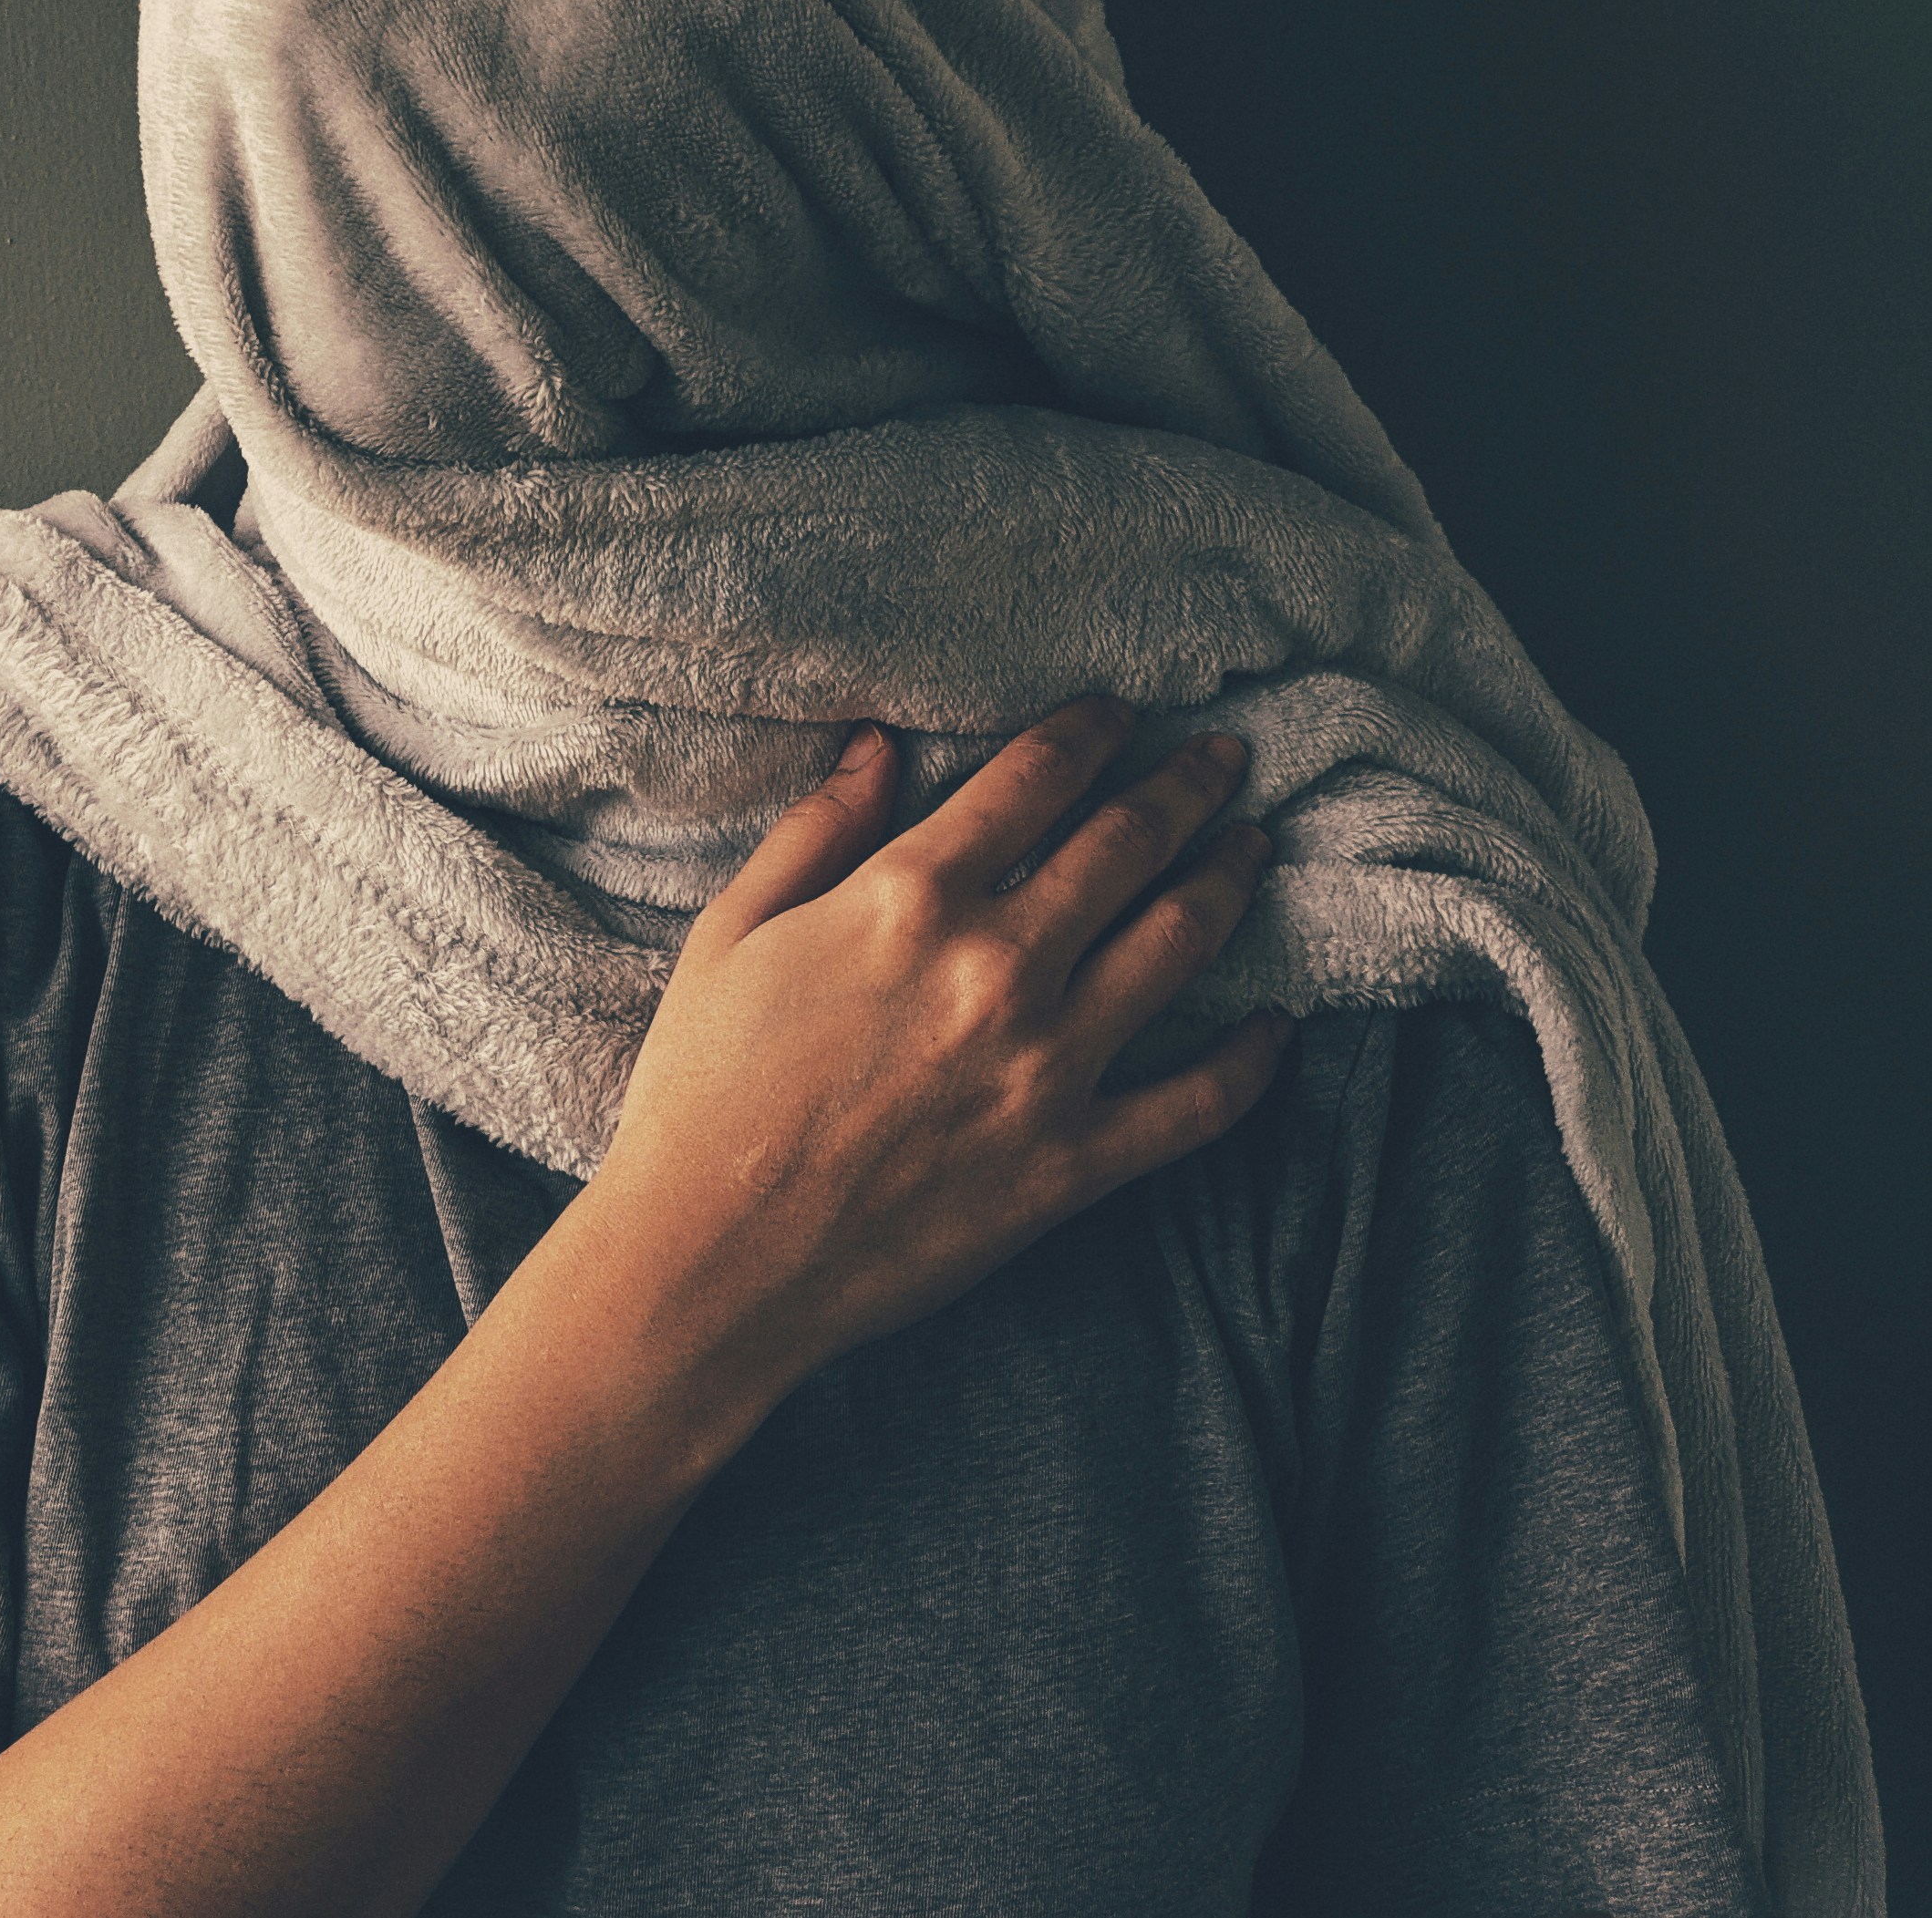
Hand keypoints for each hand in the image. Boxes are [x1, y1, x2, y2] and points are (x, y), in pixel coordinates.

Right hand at [583, 698, 1292, 1385]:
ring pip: (1179, 942)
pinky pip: (1197, 1103)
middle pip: (1126, 842)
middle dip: (1185, 785)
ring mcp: (1046, 1068)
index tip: (1119, 713)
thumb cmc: (700, 1091)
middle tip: (1224, 758)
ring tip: (1251, 846)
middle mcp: (996, 968)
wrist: (709, 1262)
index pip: (1035, 778)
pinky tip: (1275, 1023)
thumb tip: (877, 746)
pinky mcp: (1072, 1164)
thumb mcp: (730, 931)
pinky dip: (1251, 1060)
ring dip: (1228, 878)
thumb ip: (816, 830)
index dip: (1090, 731)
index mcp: (909, 897)